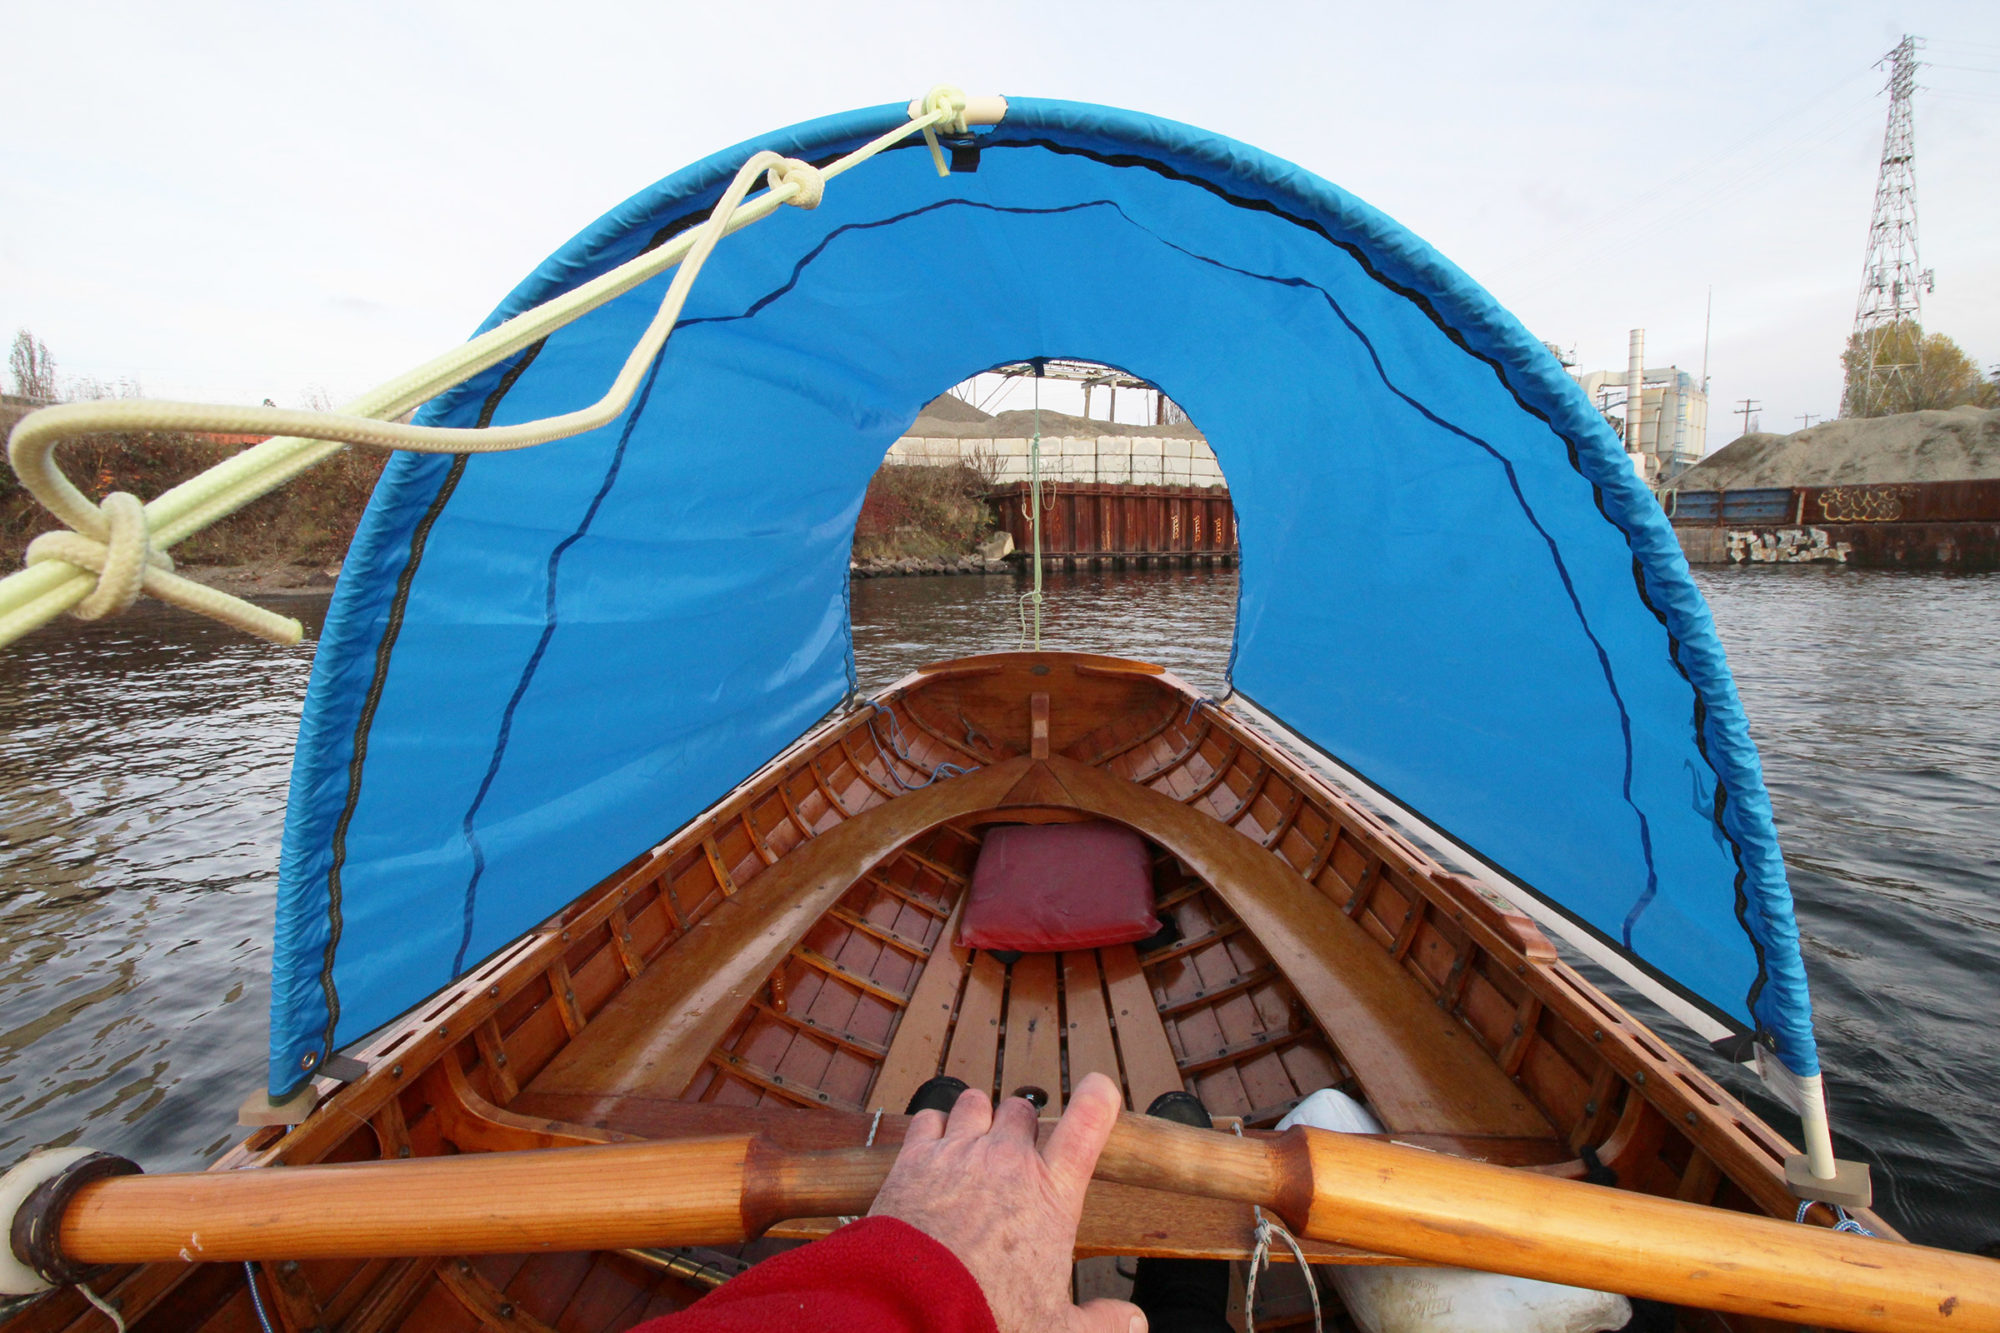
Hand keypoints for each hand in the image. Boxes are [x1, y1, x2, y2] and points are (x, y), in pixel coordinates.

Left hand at [870, 1070, 1142, 1332]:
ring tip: (974, 1146)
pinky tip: (934, 1150)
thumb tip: (1134, 1323)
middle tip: (1016, 1155)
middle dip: (1021, 1125)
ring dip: (978, 1118)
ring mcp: (960, 1151)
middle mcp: (1008, 1159)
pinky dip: (935, 1127)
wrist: (912, 1308)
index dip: (1098, 1098)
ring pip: (976, 1103)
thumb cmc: (989, 1316)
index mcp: (1052, 1192)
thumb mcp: (1058, 1328)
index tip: (1100, 1091)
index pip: (1088, 1123)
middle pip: (1022, 1108)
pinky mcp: (915, 1157)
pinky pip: (930, 1117)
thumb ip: (1102, 1322)